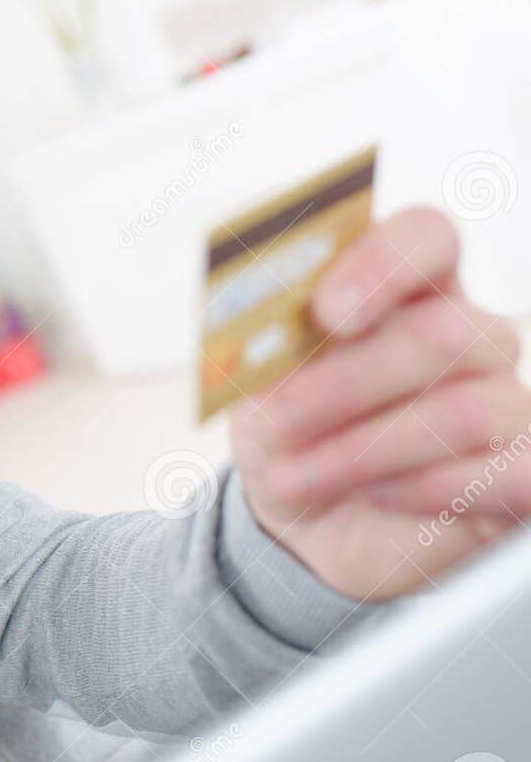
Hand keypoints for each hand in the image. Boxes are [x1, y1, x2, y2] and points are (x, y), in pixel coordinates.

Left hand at [230, 207, 529, 600]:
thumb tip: (262, 323)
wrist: (301, 523)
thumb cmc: (288, 435)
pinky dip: (427, 489)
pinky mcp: (519, 474)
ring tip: (295, 476)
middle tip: (276, 420)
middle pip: (440, 333)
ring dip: (363, 450)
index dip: (383, 264)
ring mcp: (504, 403)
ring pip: (464, 411)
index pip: (425, 237)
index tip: (327, 311)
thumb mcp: (256, 387)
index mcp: (401, 291)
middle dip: (343, 384)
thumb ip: (269, 345)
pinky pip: (507, 475)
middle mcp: (467, 337)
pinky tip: (376, 496)